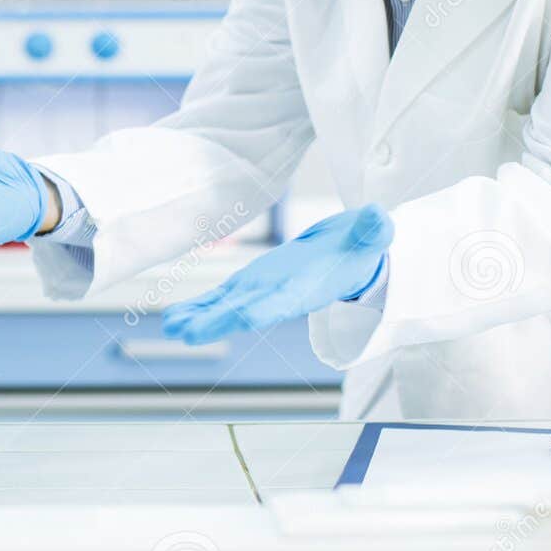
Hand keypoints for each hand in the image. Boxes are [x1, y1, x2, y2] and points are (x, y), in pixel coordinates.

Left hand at [161, 205, 392, 344]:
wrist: (346, 258)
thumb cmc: (358, 250)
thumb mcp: (370, 237)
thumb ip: (372, 230)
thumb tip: (380, 216)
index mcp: (300, 289)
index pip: (276, 303)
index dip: (255, 311)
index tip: (235, 321)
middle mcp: (275, 296)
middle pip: (241, 312)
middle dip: (214, 323)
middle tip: (184, 333)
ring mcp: (258, 292)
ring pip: (223, 309)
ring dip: (197, 318)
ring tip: (170, 325)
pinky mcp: (247, 285)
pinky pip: (218, 299)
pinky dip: (197, 307)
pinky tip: (173, 315)